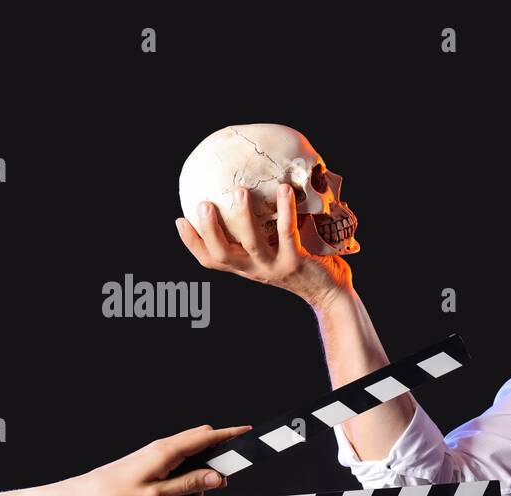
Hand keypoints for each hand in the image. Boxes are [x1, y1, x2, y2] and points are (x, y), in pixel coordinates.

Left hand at [70, 424, 250, 495]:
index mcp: (167, 452)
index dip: (230, 434)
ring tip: (209, 485)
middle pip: (203, 438)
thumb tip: (217, 478)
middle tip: (232, 471)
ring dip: (207, 461)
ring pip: (193, 447)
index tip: (248, 432)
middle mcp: (164, 447)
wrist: (87, 493)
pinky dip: (194, 466)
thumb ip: (190, 485)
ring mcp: (158, 451)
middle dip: (222, 450)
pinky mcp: (154, 458)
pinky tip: (191, 484)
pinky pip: (182, 456)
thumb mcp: (158, 495)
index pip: (206, 437)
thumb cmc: (115, 495)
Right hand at [176, 183, 352, 310]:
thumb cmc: (301, 266)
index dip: (192, 243)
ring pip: (252, 244)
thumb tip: (246, 192)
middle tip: (202, 204)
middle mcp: (255, 270)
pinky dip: (285, 210)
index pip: (211, 260)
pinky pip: (287, 232)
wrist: (331, 292)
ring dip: (243, 217)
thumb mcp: (273, 253)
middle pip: (222, 255)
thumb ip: (260, 234)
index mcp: (245, 267)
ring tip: (239, 190)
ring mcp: (275, 267)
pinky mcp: (297, 262)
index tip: (180, 220)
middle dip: (209, 230)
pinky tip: (284, 188)